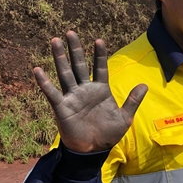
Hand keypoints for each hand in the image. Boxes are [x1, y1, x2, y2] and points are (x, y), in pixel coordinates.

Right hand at [32, 31, 147, 152]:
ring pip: (65, 73)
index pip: (99, 68)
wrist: (93, 150)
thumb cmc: (108, 134)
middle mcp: (85, 90)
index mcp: (100, 90)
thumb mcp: (124, 117)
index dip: (99, 54)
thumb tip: (145, 85)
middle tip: (70, 32)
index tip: (98, 40)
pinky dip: (44, 82)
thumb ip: (133, 101)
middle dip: (75, 49)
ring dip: (60, 58)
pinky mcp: (61, 107)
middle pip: (79, 65)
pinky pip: (52, 93)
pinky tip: (37, 69)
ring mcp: (72, 97)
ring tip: (55, 41)